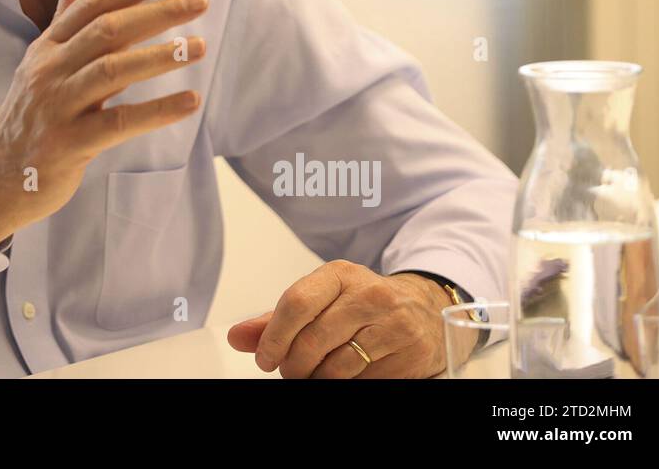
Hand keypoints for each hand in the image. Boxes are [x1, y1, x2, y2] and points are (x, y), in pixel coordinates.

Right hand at [0, 0, 208, 246]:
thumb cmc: (30, 118)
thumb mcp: (42, 65)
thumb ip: (66, 23)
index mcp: (46, 48)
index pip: (91, 6)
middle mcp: (49, 70)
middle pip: (106, 30)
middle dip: (155, 13)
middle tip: (199, 2)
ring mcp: (57, 106)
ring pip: (111, 70)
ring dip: (159, 56)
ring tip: (198, 47)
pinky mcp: (68, 144)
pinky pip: (118, 123)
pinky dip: (157, 110)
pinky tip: (190, 101)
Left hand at [226, 261, 453, 377]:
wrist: (422, 308)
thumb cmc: (361, 304)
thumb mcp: (320, 300)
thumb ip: (276, 319)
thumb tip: (236, 337)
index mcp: (340, 274)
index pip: (296, 303)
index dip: (274, 337)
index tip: (264, 358)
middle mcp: (370, 294)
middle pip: (314, 340)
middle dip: (293, 365)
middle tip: (290, 372)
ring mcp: (395, 323)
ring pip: (338, 366)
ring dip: (318, 378)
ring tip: (315, 375)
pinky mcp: (412, 352)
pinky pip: (365, 380)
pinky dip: (347, 383)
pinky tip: (345, 375)